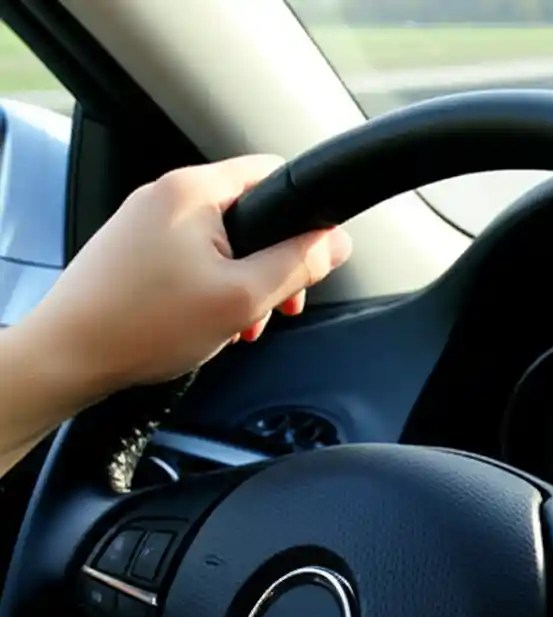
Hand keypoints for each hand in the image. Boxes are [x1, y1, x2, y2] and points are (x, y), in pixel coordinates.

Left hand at [21, 155, 350, 394]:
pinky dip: (211, 285)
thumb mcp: (243, 297)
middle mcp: (166, 195)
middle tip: (278, 303)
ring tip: (239, 322)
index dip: (305, 215)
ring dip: (243, 281)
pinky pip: (192, 256)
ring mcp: (145, 221)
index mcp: (194, 191)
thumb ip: (299, 265)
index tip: (312, 258)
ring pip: (222, 241)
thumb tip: (337, 242)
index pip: (274, 173)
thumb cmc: (141, 326)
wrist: (66, 357)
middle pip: (250, 213)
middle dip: (273, 262)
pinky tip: (209, 321)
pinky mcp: (133, 249)